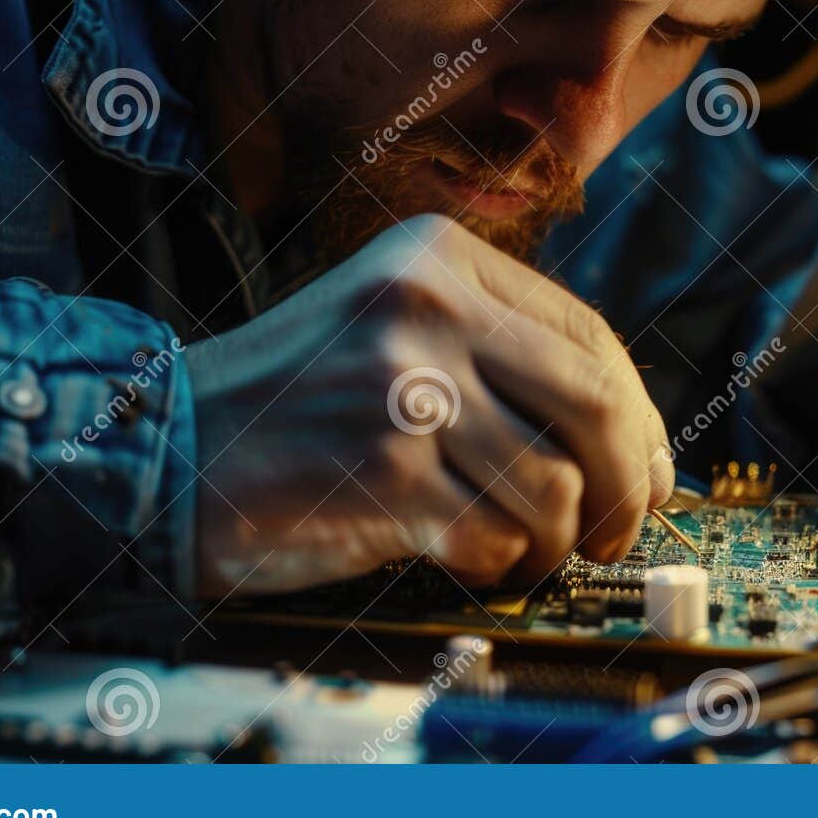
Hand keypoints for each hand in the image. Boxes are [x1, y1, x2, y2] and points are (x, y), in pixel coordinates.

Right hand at [186, 214, 670, 597]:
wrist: (166, 443)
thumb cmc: (293, 401)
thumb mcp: (394, 329)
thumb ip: (501, 357)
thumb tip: (634, 444)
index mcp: (439, 257)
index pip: (590, 336)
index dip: (640, 417)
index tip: (650, 472)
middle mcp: (427, 305)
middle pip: (595, 404)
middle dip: (627, 486)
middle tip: (618, 530)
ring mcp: (405, 383)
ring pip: (555, 483)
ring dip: (553, 539)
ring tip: (522, 549)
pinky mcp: (384, 467)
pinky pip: (495, 533)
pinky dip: (495, 560)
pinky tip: (465, 552)